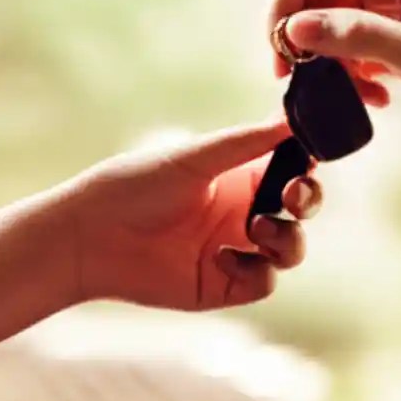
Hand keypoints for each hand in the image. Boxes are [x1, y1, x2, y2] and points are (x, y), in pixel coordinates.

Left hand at [65, 119, 322, 309]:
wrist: (91, 239)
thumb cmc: (134, 186)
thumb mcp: (193, 158)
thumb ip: (245, 142)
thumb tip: (291, 116)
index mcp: (237, 173)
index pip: (291, 167)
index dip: (308, 165)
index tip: (309, 159)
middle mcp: (241, 210)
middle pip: (300, 209)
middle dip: (307, 201)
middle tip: (292, 198)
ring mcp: (235, 248)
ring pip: (290, 248)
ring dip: (286, 239)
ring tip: (256, 230)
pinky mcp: (223, 284)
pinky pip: (265, 282)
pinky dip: (255, 270)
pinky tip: (220, 256)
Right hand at [271, 0, 400, 136]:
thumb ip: (358, 37)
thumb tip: (294, 29)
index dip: (281, 21)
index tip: (285, 69)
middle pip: (307, 5)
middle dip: (305, 51)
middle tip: (311, 91)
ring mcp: (386, 4)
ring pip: (324, 33)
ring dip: (331, 70)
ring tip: (364, 98)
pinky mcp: (392, 31)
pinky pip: (348, 50)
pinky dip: (352, 77)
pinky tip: (379, 99)